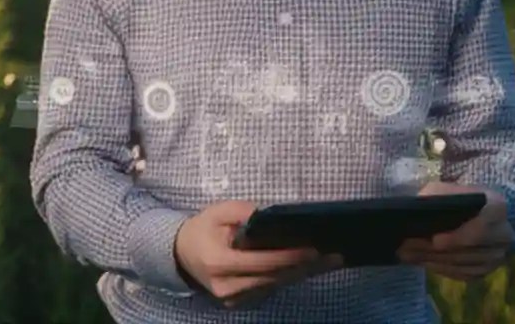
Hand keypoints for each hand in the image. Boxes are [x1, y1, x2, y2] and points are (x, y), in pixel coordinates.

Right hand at [174, 200, 342, 307]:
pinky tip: (307, 268)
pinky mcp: (238, 303)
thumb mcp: (218, 212)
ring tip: (328, 261)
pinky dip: (287, 278)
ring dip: (301, 273)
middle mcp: (226, 287)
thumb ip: (244, 212)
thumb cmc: (202, 229)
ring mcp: (232, 299)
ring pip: (274, 286)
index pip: (262, 262)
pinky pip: (268, 289)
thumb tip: (273, 217)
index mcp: (218, 263)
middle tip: (334, 256)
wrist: (180, 254)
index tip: (314, 249)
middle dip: (305, 266)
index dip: (289, 256)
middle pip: (274, 278)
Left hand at [396, 181, 512, 280]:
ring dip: (434, 260)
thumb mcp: (440, 190)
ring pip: (466, 263)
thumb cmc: (450, 197)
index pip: (482, 225)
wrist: (466, 211)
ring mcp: (498, 253)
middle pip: (471, 249)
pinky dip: (443, 269)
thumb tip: (419, 215)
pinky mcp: (489, 268)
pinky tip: (423, 262)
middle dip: (436, 250)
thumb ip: (433, 200)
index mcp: (496, 207)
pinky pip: (466, 274)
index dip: (458, 236)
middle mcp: (504, 233)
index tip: (435, 241)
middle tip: (408, 248)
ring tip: (407, 254)